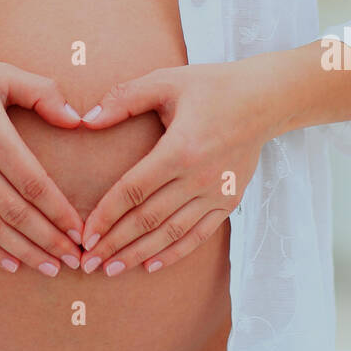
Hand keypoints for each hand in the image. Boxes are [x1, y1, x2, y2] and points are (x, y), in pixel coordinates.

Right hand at [0, 53, 85, 275]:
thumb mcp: (0, 73)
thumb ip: (43, 93)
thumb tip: (76, 119)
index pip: (34, 184)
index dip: (60, 212)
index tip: (80, 231)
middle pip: (18, 214)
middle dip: (50, 240)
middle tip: (75, 259)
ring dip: (25, 252)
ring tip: (51, 267)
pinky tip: (11, 264)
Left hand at [75, 53, 288, 274]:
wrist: (265, 99)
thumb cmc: (211, 86)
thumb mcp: (165, 81)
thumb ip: (124, 99)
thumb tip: (87, 121)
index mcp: (179, 148)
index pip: (133, 190)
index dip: (106, 215)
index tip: (85, 234)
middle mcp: (198, 177)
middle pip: (148, 219)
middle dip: (115, 243)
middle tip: (88, 262)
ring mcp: (216, 193)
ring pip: (171, 232)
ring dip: (139, 254)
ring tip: (112, 270)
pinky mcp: (229, 201)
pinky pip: (198, 235)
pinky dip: (174, 252)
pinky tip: (151, 264)